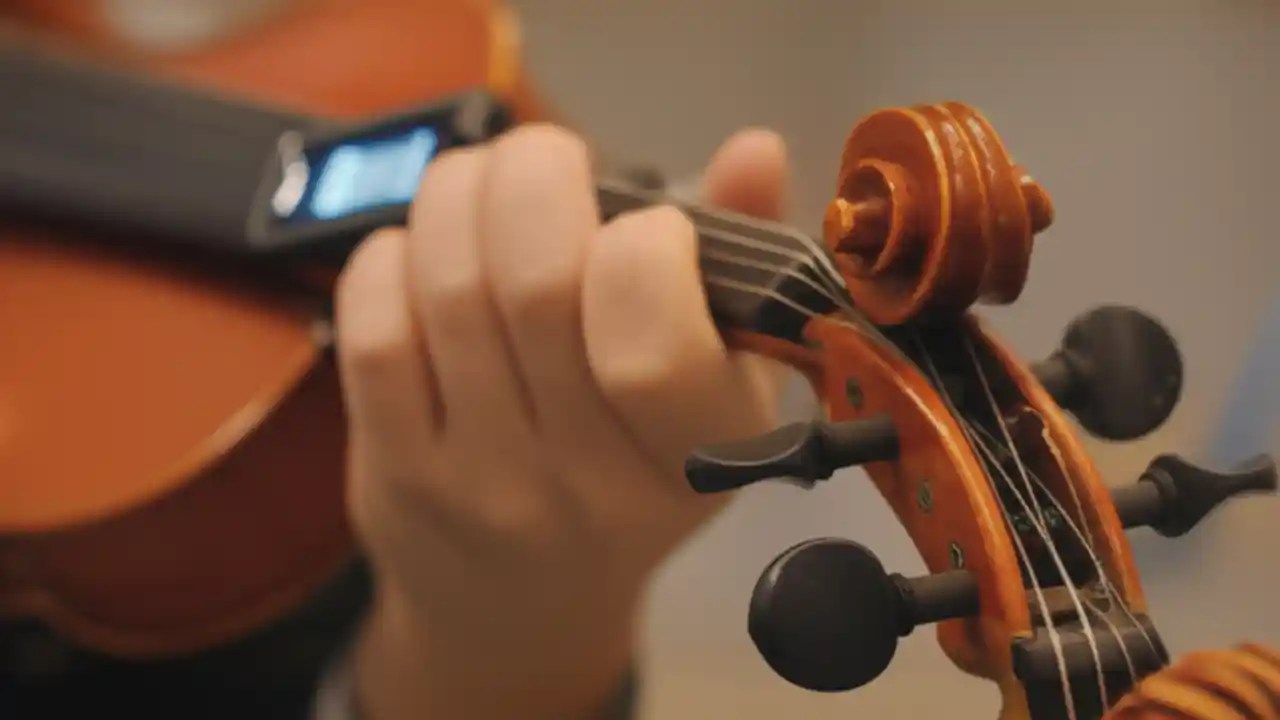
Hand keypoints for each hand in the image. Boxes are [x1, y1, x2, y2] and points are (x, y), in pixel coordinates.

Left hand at [333, 123, 790, 719]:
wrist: (518, 609)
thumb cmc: (633, 479)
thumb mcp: (719, 394)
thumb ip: (740, 268)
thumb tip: (755, 147)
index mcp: (693, 457)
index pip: (654, 341)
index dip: (647, 244)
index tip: (649, 224)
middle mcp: (585, 484)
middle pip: (534, 284)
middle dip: (534, 175)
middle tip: (544, 159)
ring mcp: (480, 484)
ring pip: (448, 288)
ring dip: (458, 195)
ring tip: (480, 182)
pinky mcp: (393, 474)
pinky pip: (374, 328)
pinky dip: (393, 256)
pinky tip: (423, 250)